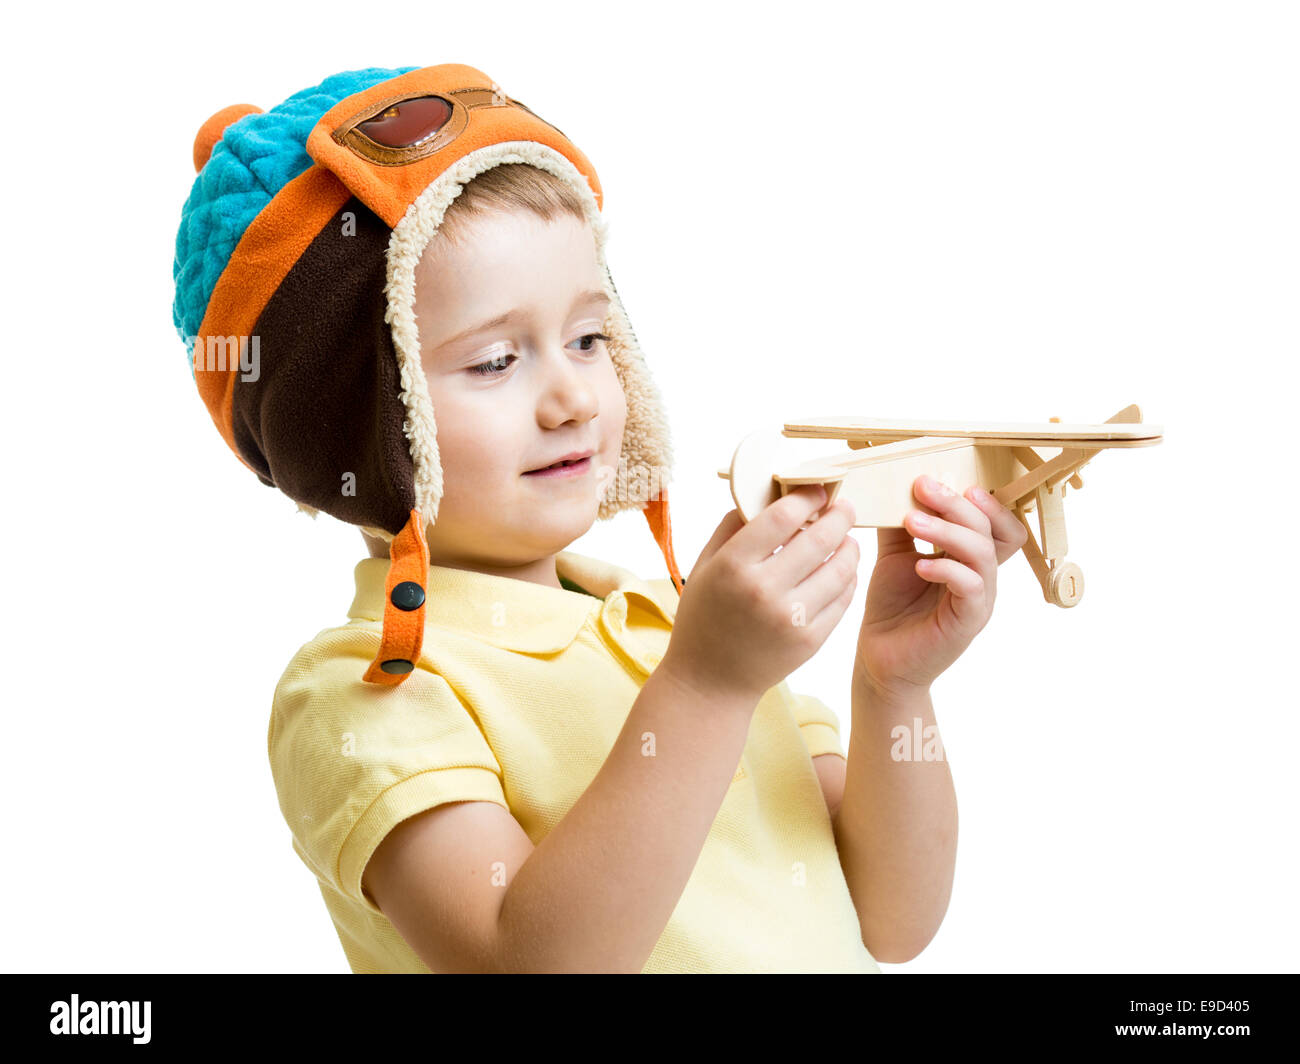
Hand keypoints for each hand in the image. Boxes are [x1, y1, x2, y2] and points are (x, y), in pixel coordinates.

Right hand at [661, 485, 859, 704]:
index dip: (806, 497)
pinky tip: (843, 569)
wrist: (710, 681)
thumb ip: (733, 526)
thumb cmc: (705, 616)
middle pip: (819, 539)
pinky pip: (843, 599)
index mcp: (733, 566)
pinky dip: (848, 578)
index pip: (782, 517)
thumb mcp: (704, 565)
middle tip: (845, 507)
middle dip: (839, 516)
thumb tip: (769, 494)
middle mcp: (763, 591)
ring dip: (849, 547)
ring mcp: (791, 618)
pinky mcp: (811, 641)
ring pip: (840, 569)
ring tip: (847, 538)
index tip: (817, 490)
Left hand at [855, 475, 1027, 697]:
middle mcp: (982, 575)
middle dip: (958, 504)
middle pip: (992, 529)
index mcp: (969, 558)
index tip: (937, 479)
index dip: (978, 499)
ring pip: (983, 553)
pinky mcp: (969, 621)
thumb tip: (893, 485)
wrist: (880, 659)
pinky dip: (947, 569)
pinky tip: (920, 564)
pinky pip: (971, 586)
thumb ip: (901, 525)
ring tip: (913, 521)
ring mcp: (980, 598)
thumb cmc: (891, 608)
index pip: (996, 521)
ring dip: (949, 531)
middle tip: (923, 488)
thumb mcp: (895, 556)